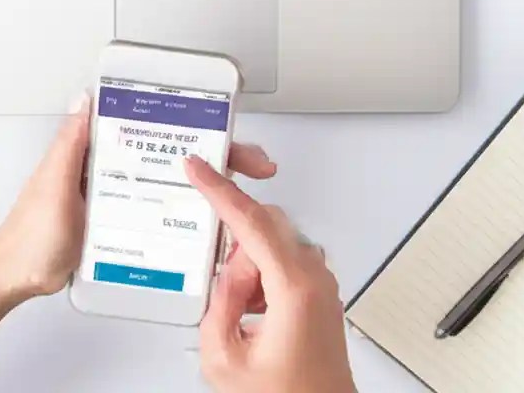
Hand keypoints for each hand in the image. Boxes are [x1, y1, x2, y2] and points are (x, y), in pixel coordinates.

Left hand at [0, 96, 279, 300]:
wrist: (15, 279)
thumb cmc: (26, 237)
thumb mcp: (50, 185)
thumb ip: (69, 144)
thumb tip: (86, 99)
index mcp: (95, 152)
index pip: (154, 128)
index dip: (192, 124)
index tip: (224, 125)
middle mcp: (112, 171)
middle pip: (175, 155)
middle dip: (219, 156)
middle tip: (251, 164)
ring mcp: (120, 199)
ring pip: (175, 183)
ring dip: (211, 186)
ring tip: (241, 193)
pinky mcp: (123, 225)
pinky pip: (164, 213)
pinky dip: (192, 214)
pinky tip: (211, 224)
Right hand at [186, 156, 355, 392]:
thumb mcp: (224, 357)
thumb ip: (219, 302)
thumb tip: (227, 273)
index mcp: (294, 287)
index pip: (251, 221)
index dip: (220, 190)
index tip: (200, 167)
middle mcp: (315, 278)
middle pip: (265, 228)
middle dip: (235, 249)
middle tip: (223, 287)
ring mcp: (322, 284)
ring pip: (273, 246)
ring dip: (249, 269)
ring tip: (242, 314)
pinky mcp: (321, 293)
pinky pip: (285, 265)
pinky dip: (262, 279)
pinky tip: (253, 315)